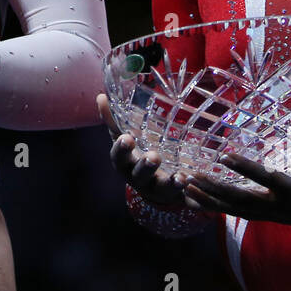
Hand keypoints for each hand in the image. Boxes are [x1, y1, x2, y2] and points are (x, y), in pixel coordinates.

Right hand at [96, 92, 198, 208]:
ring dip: (170, 182)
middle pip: (139, 174)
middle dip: (145, 166)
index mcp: (125, 162)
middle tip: (153, 157)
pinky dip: (184, 188)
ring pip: (161, 187)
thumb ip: (114, 120)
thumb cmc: (137, 154)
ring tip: (180, 177)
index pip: (118, 156)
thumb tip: (101, 96)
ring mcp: (156, 187)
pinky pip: (180, 194)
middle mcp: (138, 177)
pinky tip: (189, 180)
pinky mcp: (173, 193)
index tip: (126, 138)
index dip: (121, 148)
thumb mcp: (126, 137)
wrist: (155, 185)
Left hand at [183, 127, 290, 226]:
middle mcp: (281, 206)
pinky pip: (238, 213)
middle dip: (213, 189)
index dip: (245, 167)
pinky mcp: (270, 217)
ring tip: (183, 188)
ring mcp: (274, 215)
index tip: (224, 154)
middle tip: (187, 176)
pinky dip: (217, 208)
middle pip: (241, 200)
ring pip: (235, 210)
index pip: (266, 177)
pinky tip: (197, 201)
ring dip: (209, 200)